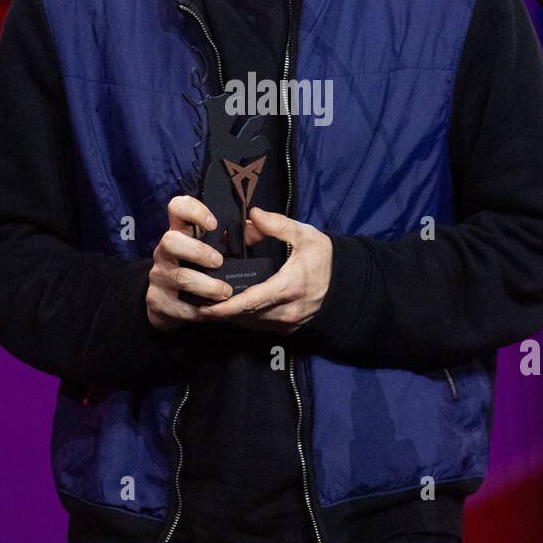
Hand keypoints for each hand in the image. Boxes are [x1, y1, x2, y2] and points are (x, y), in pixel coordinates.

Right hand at [146, 195, 233, 330]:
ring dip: (206, 285)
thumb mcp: (215, 249)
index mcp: (180, 232)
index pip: (177, 207)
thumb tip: (259, 223)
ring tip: (225, 292)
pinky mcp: (158, 301)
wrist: (169, 304)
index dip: (193, 210)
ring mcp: (160, 276)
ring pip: (179, 276)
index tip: (213, 223)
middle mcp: (165, 251)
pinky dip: (198, 309)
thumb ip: (238, 236)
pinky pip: (177, 305)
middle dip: (198, 251)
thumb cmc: (199, 270)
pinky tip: (211, 309)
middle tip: (219, 262)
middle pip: (170, 240)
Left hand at [198, 206, 332, 333]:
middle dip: (221, 312)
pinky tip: (228, 309)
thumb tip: (253, 214)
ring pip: (251, 323)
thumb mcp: (306, 235)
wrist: (348, 283)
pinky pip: (260, 326)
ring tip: (205, 308)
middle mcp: (286, 310)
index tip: (206, 307)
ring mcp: (287, 322)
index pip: (252, 301)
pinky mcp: (287, 327)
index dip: (227, 307)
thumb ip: (278, 225)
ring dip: (230, 317)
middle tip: (195, 305)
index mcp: (289, 287)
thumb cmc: (325, 258)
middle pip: (246, 315)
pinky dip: (243, 319)